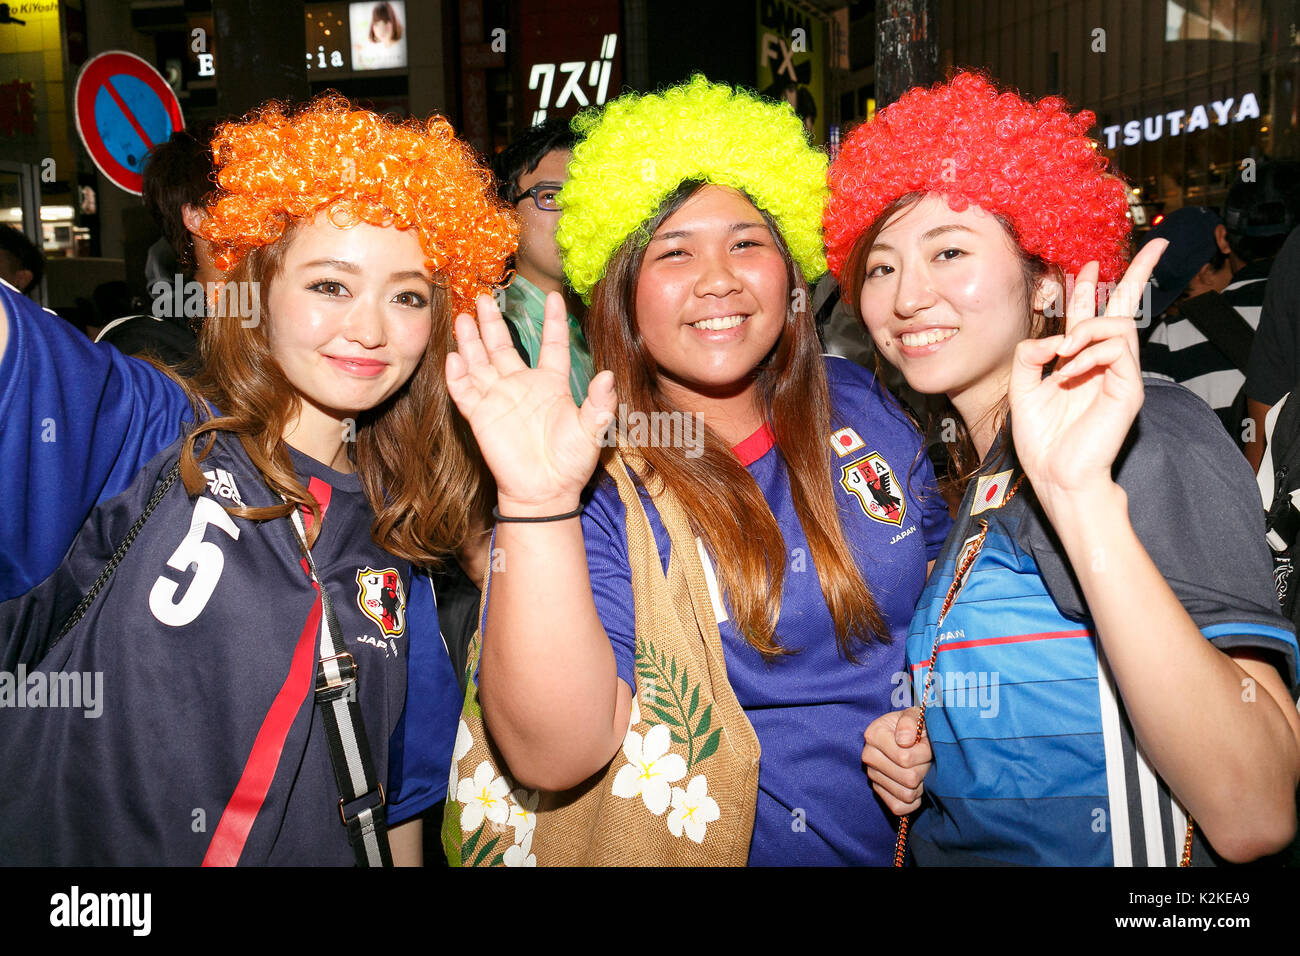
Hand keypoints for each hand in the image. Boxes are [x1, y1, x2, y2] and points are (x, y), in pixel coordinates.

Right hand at [445, 291, 616, 512]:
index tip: (552, 296)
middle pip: (503, 346)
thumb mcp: (591, 430)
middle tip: (484, 296)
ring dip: (471, 340)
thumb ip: (599, 403)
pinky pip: (465, 390)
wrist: (545, 492)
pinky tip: (454, 356)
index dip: (552, 321)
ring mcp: (499, 398)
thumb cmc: (570, 462)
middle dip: (493, 322)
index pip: (552, 344)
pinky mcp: (480, 415)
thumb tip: (608, 375)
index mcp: (552, 384)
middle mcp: (522, 385)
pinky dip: (458, 374)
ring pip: (480, 361)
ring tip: (464, 316)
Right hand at [862, 707, 931, 815]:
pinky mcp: (878, 792)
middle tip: (927, 759)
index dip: (924, 753)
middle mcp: (868, 756)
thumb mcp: (915, 715)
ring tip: (922, 770)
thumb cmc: (915, 726)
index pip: (905, 758)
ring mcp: (872, 776)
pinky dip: (913, 801)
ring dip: (921, 785)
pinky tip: (916, 786)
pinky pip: (900, 807)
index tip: (926, 743)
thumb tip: (904, 741)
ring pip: (906, 794)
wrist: (910, 736)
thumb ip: (911, 721)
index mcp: (874, 734)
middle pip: (908, 778)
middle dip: (925, 769)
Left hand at [1008, 239, 1167, 505]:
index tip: (1089, 264)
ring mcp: (1120, 375)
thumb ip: (1030, 357)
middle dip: (1139, 274)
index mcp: (1079, 362)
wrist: (1056, 476)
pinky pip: (1118, 349)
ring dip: (1086, 329)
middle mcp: (1103, 364)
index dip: (1089, 288)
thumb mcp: (1022, 389)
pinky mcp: (1128, 388)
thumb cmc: (1041, 440)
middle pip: (1126, 308)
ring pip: (1119, 325)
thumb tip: (1049, 338)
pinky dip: (1090, 352)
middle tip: (1157, 244)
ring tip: (1063, 352)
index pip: (1091, 315)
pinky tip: (1070, 371)